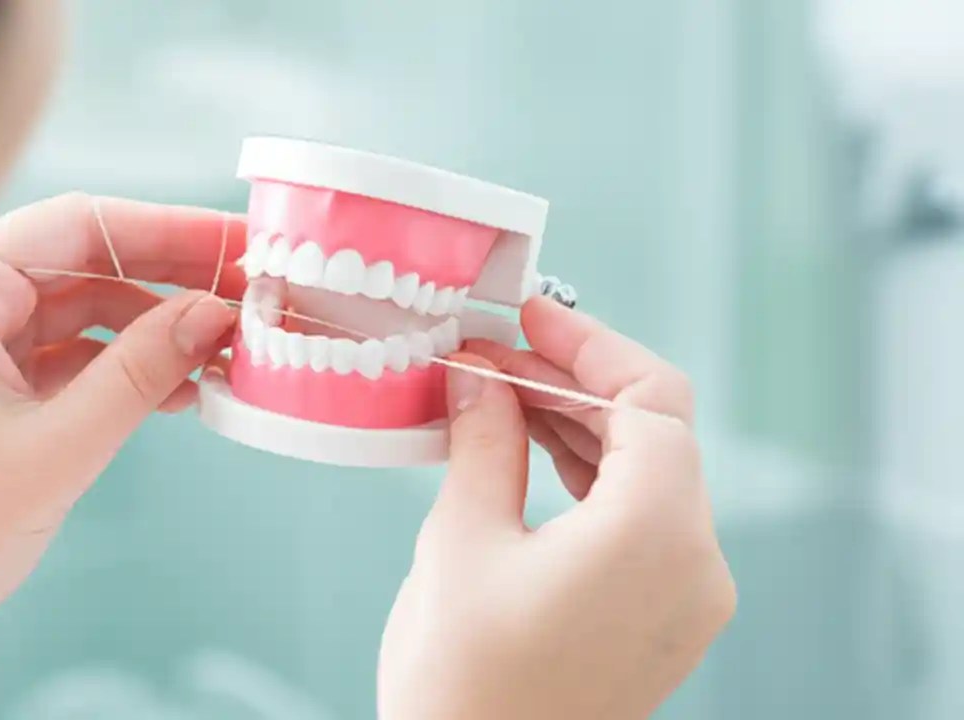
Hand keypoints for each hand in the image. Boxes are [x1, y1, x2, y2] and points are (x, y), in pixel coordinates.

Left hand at [0, 193, 244, 718]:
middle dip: (176, 276)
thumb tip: (214, 313)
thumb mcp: (52, 452)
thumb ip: (137, 375)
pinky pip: (85, 358)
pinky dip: (137, 369)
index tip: (238, 243)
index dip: (167, 229)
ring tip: (233, 349)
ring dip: (164, 328)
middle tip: (255, 290)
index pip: (78, 227)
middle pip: (93, 262)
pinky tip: (190, 388)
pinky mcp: (4, 389)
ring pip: (96, 310)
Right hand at [378, 298, 734, 719]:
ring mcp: (687, 595)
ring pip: (648, 471)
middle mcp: (693, 562)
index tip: (528, 316)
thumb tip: (480, 377)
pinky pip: (641, 519)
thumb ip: (483, 442)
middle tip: (492, 356)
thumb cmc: (463, 689)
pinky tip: (526, 449)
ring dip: (578, 425)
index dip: (588, 343)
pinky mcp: (665, 616)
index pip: (650, 396)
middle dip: (571, 381)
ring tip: (498, 396)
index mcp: (653, 533)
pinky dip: (590, 476)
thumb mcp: (460, 545)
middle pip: (653, 428)